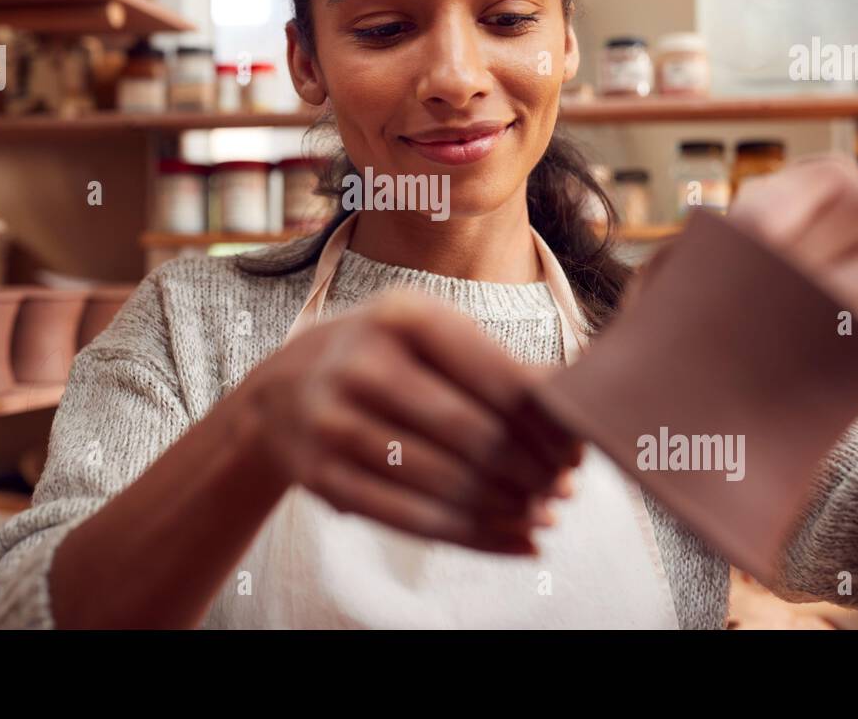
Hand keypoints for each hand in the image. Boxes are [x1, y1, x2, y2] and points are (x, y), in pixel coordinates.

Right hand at [240, 288, 583, 553]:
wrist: (280, 392)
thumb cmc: (383, 357)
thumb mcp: (429, 336)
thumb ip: (499, 364)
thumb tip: (577, 399)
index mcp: (403, 316)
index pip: (498, 377)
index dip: (548, 423)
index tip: (577, 450)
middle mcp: (364, 365)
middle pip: (475, 435)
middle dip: (532, 470)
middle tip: (564, 488)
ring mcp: (336, 423)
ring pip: (447, 483)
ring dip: (510, 507)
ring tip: (546, 513)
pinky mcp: (323, 478)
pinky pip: (415, 520)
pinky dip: (477, 538)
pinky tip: (518, 541)